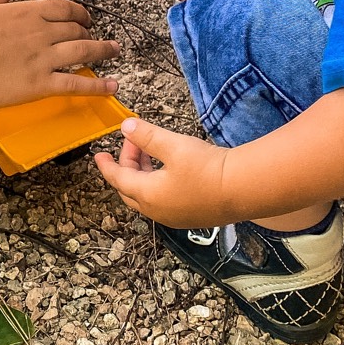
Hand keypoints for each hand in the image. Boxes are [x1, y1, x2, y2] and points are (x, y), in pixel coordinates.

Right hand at [0, 0, 119, 109]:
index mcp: (27, 12)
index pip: (65, 8)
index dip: (80, 12)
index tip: (85, 17)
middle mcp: (41, 33)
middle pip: (77, 29)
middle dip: (91, 32)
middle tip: (97, 37)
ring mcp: (44, 58)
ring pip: (84, 51)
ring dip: (103, 51)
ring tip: (114, 52)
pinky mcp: (42, 83)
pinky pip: (77, 84)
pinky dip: (98, 86)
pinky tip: (111, 87)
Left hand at [94, 116, 227, 225]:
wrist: (244, 189)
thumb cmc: (208, 168)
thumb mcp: (173, 145)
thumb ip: (147, 136)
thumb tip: (126, 127)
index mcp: (148, 195)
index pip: (118, 178)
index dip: (107, 165)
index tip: (98, 155)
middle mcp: (158, 211)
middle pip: (131, 189)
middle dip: (127, 166)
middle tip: (134, 144)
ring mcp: (175, 217)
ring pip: (148, 196)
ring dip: (144, 174)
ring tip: (151, 152)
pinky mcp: (191, 217)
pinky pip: (164, 201)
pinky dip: (158, 184)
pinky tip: (170, 170)